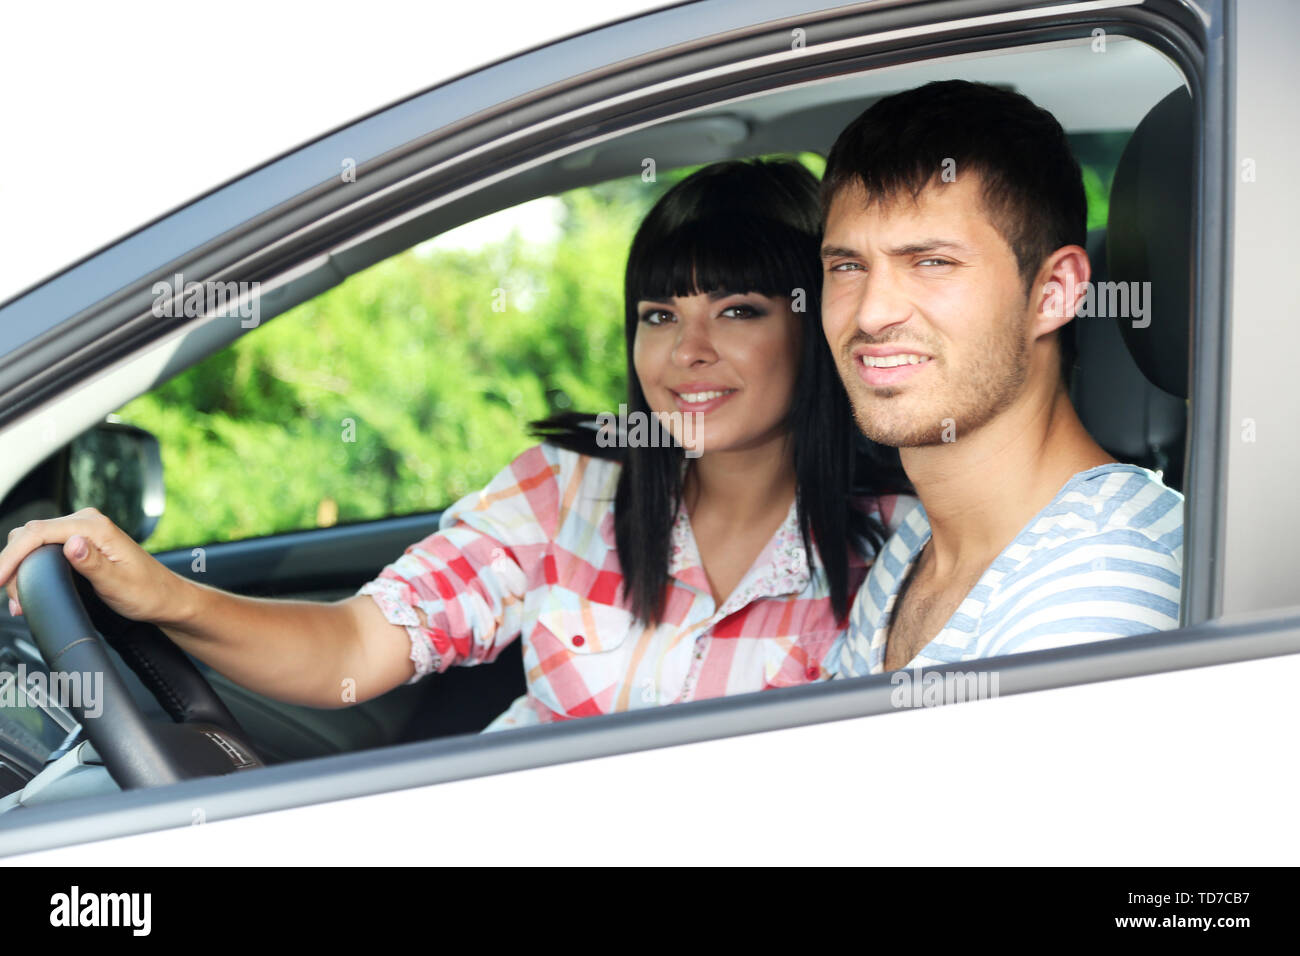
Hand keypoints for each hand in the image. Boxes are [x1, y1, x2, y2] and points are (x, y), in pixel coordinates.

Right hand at [0, 508, 188, 624]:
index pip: (38, 533)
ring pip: (33, 543)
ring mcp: (82, 532)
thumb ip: (93, 563)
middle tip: (14, 600)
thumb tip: (71, 543)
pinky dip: (30, 569)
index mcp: (95, 527)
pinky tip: (27, 591)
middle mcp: (86, 523)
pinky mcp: (80, 543)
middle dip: (13, 566)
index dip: (11, 556)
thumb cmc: (148, 593)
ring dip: (20, 571)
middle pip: (29, 535)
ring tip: (20, 602)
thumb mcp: (118, 583)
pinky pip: (44, 550)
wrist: (165, 599)